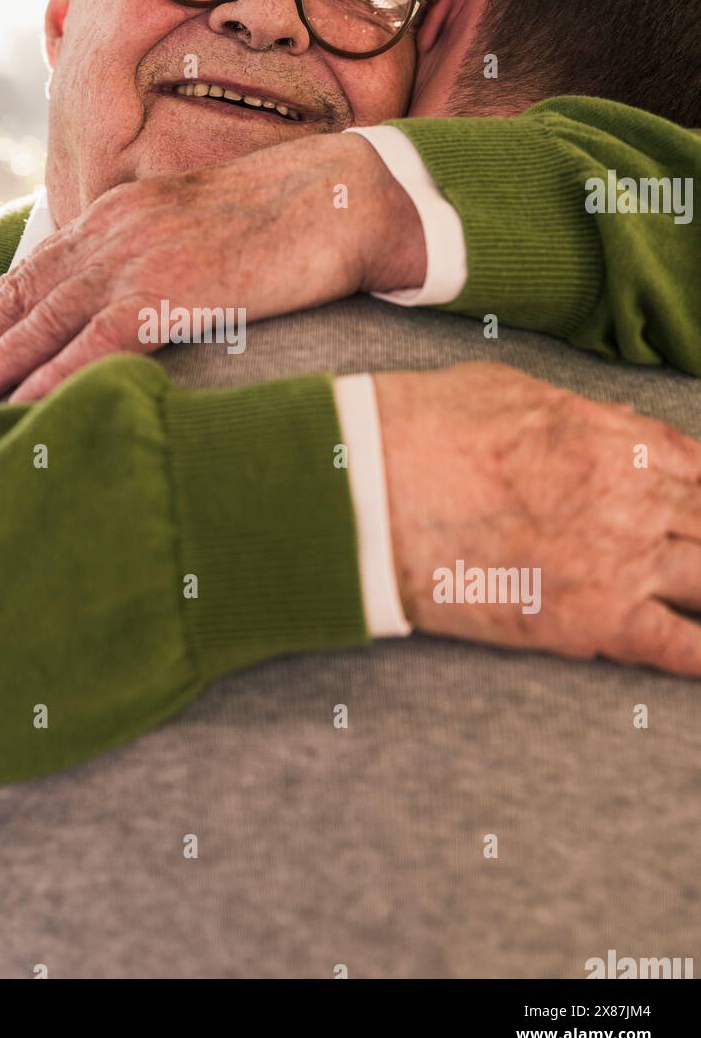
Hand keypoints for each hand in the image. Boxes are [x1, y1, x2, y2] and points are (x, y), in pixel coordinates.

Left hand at [0, 130, 425, 407]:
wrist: (343, 195)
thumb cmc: (283, 222)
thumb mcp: (199, 233)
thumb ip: (155, 264)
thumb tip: (132, 313)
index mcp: (115, 218)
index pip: (27, 275)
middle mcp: (111, 234)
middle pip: (15, 299)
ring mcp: (138, 260)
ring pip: (39, 324)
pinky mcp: (171, 292)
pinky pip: (93, 346)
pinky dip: (47, 381)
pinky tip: (16, 411)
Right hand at [376, 361, 700, 675]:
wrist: (369, 486)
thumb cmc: (424, 427)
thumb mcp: (511, 391)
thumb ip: (582, 414)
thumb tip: (618, 425)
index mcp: (615, 438)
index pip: (698, 467)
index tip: (695, 504)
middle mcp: (635, 498)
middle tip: (694, 552)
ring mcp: (621, 561)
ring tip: (700, 593)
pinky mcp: (590, 619)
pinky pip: (678, 646)